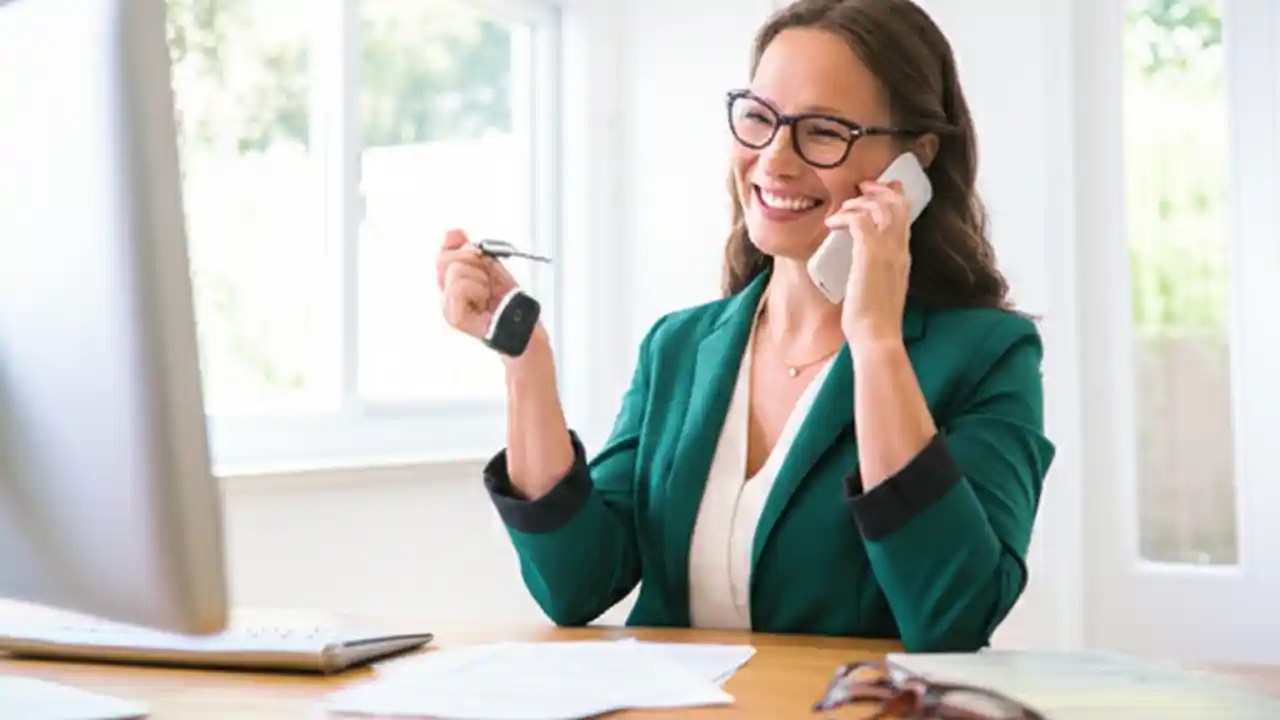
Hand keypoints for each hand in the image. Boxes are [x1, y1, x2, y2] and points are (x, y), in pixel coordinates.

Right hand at [435, 228, 520, 340]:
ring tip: (487, 293)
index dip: (463, 250)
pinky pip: (458, 288)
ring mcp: (447, 305)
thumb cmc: (505, 297)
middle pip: (444, 259)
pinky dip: (476, 290)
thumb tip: (451, 232)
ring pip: (455, 272)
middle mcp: (444, 292)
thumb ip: (468, 249)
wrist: (520, 319)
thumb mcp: (488, 265)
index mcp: (449, 278)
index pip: (443, 252)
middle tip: (486, 279)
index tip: (481, 259)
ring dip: (479, 279)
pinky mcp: (453, 317)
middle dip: (473, 263)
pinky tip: (483, 300)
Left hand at [824, 180, 912, 353]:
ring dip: (859, 202)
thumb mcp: (880, 290)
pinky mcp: (871, 255)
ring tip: (842, 208)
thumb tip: (861, 269)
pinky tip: (832, 224)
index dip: (894, 198)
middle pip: (898, 204)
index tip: (878, 191)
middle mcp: (900, 250)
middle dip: (879, 189)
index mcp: (904, 257)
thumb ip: (876, 274)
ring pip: (881, 207)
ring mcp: (888, 251)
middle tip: (861, 186)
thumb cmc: (874, 321)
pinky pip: (860, 221)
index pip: (905, 217)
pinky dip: (845, 216)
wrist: (878, 336)